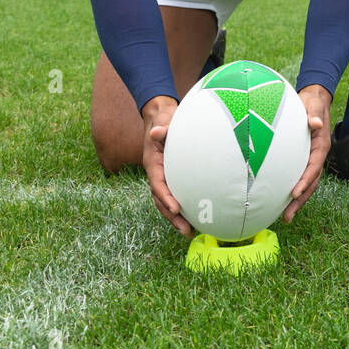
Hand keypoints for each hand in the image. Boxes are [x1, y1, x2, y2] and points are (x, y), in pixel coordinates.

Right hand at [141, 95, 192, 236]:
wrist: (162, 117)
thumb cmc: (165, 119)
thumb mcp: (163, 121)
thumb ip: (162, 128)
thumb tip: (157, 133)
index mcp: (153, 162)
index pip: (157, 183)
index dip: (165, 197)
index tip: (175, 209)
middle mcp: (156, 172)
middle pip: (161, 199)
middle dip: (171, 217)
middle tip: (186, 230)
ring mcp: (163, 176)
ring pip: (167, 201)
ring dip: (176, 217)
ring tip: (190, 231)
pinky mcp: (172, 177)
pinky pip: (175, 194)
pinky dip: (182, 208)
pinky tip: (195, 217)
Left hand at [283, 84, 331, 223]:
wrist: (313, 100)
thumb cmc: (311, 102)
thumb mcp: (313, 104)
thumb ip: (313, 114)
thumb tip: (315, 124)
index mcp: (321, 145)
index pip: (314, 166)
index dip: (305, 181)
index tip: (294, 193)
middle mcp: (317, 156)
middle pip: (311, 182)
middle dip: (300, 200)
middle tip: (287, 216)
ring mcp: (311, 159)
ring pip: (306, 184)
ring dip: (297, 201)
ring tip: (285, 217)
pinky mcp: (303, 160)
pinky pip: (299, 178)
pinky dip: (292, 191)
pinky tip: (281, 201)